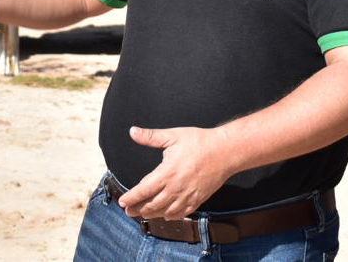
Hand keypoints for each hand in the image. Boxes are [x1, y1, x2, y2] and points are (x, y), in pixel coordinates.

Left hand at [117, 125, 233, 220]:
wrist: (225, 152)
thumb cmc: (199, 142)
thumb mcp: (173, 135)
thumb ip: (151, 137)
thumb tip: (132, 131)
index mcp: (167, 173)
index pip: (144, 190)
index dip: (131, 197)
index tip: (122, 202)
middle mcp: (175, 188)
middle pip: (152, 205)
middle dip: (138, 209)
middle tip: (129, 211)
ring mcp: (187, 196)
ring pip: (165, 212)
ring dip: (152, 214)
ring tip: (144, 214)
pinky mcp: (198, 200)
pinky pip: (181, 213)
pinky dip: (171, 216)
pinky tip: (165, 215)